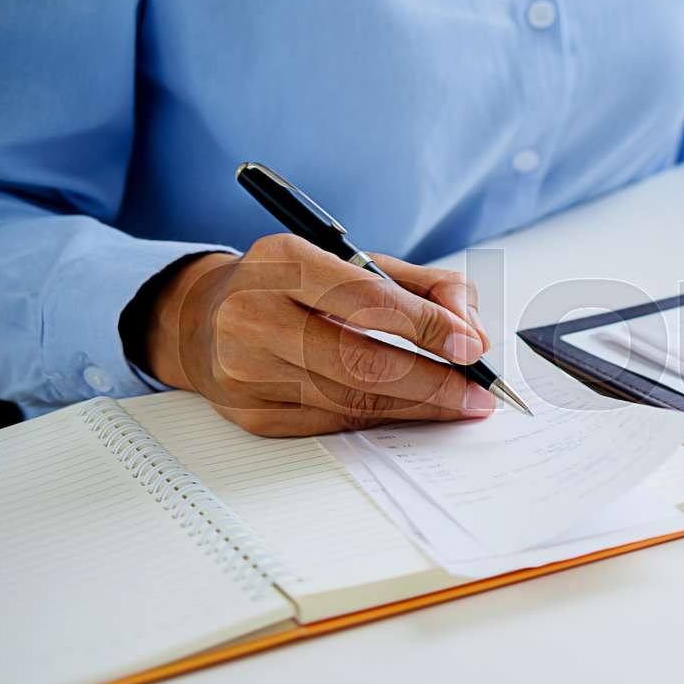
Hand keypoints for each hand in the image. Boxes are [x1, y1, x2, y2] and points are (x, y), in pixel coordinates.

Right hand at [140, 235, 494, 436]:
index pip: (365, 298)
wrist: (204, 319)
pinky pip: (333, 422)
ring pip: (351, 400)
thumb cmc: (293, 287)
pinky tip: (414, 411)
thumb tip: (471, 330)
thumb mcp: (355, 262)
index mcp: (280, 261)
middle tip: (478, 391)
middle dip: (433, 381)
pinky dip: (383, 418)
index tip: (471, 346)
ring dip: (418, 406)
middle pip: (360, 361)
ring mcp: (245, 370)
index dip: (426, 326)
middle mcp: (253, 315)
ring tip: (459, 403)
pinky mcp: (251, 414)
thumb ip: (424, 287)